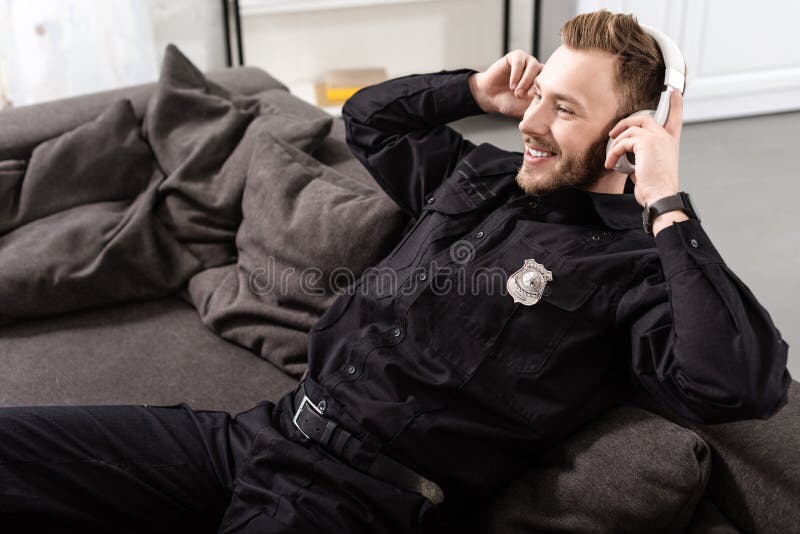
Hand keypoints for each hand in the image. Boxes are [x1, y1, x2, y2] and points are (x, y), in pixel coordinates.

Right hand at [468, 50, 542, 117]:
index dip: (543, 90)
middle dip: (535, 85)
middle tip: (525, 96)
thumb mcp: (525, 107)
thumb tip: (548, 106)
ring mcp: (526, 61)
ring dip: (525, 80)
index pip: (550, 81)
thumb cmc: (509, 102)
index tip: (533, 100)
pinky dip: (516, 74)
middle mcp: (536, 69)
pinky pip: (520, 61)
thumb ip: (537, 104)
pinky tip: (511, 85)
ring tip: (517, 92)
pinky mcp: (515, 57)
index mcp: (542, 80)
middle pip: (543, 72)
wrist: (490, 97)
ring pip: (533, 65)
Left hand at [605, 89, 683, 208]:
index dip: (676, 104)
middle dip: (626, 122)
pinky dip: (614, 152)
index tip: (675, 91)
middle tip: (613, 133)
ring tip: (611, 157)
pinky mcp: (646, 142)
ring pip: (631, 128)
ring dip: (616, 143)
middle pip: (645, 118)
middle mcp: (666, 138)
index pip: (675, 119)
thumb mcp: (649, 169)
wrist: (660, 196)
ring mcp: (657, 138)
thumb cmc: (655, 187)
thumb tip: (627, 160)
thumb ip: (642, 158)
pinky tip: (611, 164)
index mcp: (670, 143)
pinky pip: (623, 141)